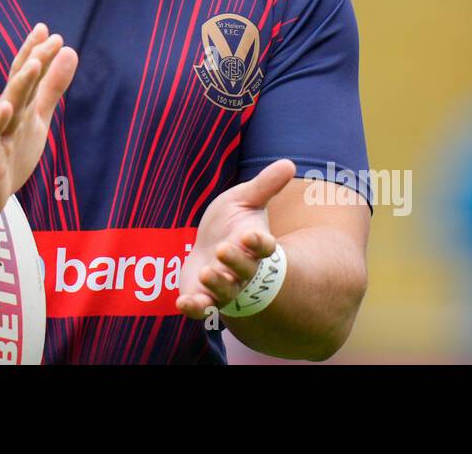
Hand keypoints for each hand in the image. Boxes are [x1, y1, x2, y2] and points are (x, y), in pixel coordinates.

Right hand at [0, 23, 77, 226]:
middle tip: (48, 37)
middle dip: (34, 60)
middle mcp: (5, 116)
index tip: (48, 30)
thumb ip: (51, 86)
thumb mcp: (36, 117)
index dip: (37, 52)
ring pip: (8, 108)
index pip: (25, 75)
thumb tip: (69, 50)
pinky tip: (2, 110)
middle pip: (19, 84)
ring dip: (20, 85)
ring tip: (33, 64)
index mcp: (18, 106)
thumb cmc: (7, 153)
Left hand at [175, 159, 295, 318]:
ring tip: (205, 273)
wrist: (210, 248)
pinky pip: (201, 307)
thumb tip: (289, 162)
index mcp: (254, 244)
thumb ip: (265, 185)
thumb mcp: (245, 199)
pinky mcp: (203, 297)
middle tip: (221, 250)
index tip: (252, 235)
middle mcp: (243, 269)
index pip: (264, 247)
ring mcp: (224, 286)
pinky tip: (182, 303)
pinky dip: (194, 307)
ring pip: (225, 291)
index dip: (260, 243)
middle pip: (244, 270)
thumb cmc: (232, 223)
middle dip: (235, 261)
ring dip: (216, 285)